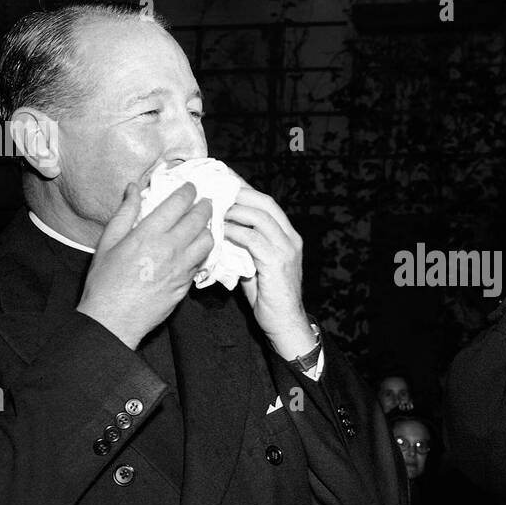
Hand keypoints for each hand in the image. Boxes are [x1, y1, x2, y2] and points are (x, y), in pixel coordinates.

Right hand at [76, 181, 214, 349]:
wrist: (113, 320)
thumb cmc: (105, 281)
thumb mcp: (108, 242)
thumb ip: (125, 213)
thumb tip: (133, 188)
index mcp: (149, 234)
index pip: (178, 204)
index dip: (188, 191)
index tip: (190, 187)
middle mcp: (170, 249)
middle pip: (199, 219)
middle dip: (205, 205)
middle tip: (205, 201)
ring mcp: (181, 268)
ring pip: (208, 241)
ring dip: (208, 229)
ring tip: (203, 225)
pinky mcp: (186, 284)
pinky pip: (202, 262)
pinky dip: (203, 251)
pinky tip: (197, 248)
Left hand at [221, 186, 313, 359]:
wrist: (285, 322)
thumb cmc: (268, 296)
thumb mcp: (255, 264)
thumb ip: (244, 246)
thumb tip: (221, 229)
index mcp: (288, 235)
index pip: (267, 203)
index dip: (246, 190)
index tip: (224, 182)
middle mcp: (290, 238)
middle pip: (265, 203)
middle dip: (240, 193)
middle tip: (216, 189)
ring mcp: (286, 249)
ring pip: (260, 217)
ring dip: (235, 210)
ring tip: (215, 209)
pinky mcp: (277, 262)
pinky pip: (253, 239)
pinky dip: (235, 232)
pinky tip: (221, 231)